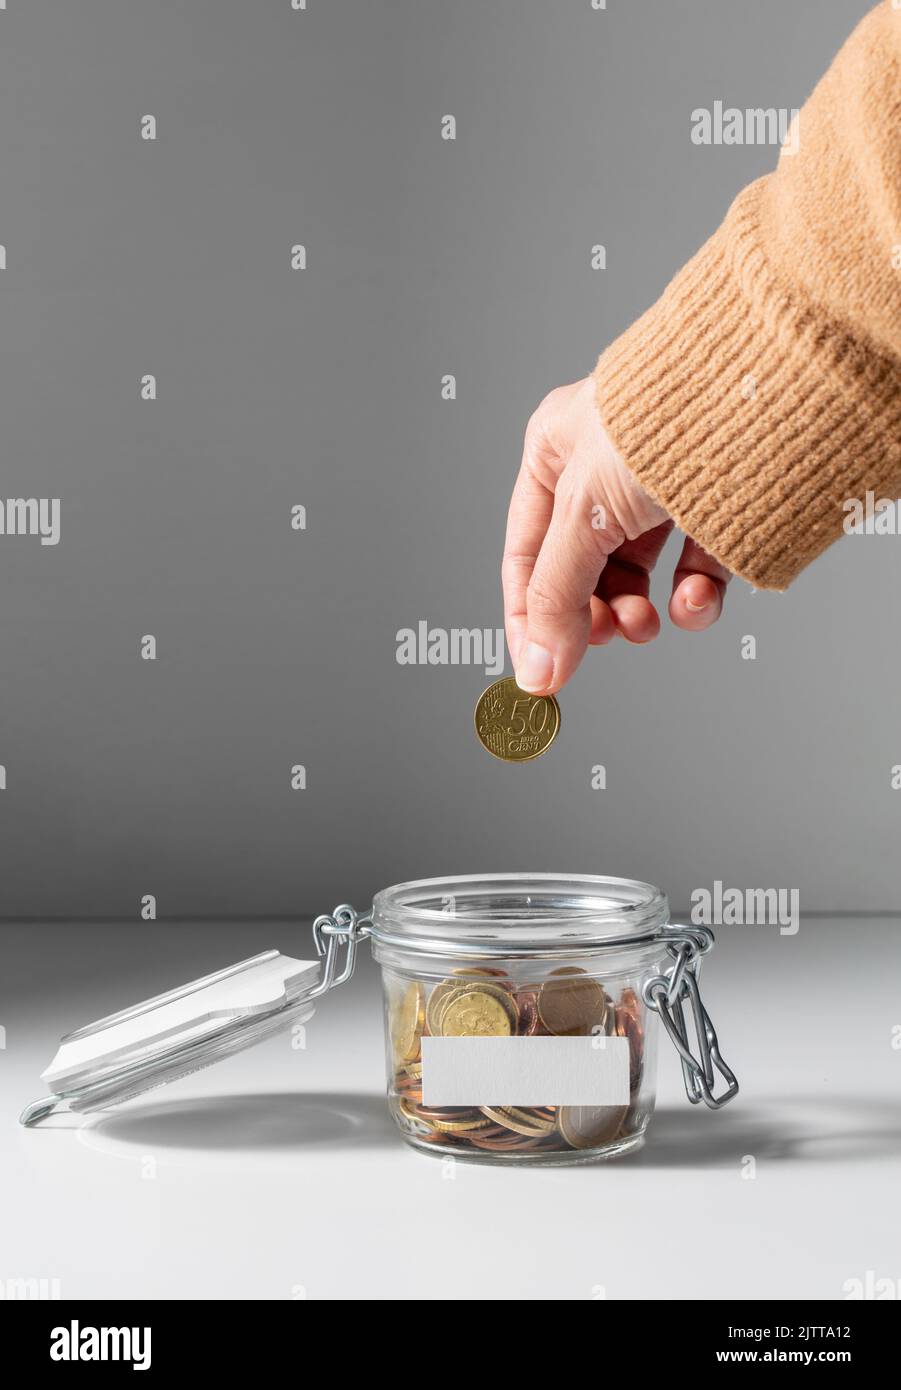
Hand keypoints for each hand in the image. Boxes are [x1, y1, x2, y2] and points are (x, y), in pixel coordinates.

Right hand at [502, 377, 729, 694]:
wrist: (768, 391)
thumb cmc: (662, 420)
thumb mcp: (584, 512)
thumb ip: (556, 598)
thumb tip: (537, 671)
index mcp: (555, 453)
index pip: (527, 554)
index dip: (529, 617)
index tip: (539, 673)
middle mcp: (605, 470)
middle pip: (582, 572)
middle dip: (594, 615)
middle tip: (605, 640)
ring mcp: (662, 490)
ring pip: (638, 578)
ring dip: (639, 613)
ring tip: (648, 624)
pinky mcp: (719, 508)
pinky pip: (696, 569)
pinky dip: (694, 597)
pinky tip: (697, 599)